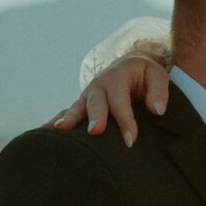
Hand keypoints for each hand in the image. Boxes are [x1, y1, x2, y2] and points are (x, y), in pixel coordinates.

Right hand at [47, 55, 170, 148]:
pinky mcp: (83, 103)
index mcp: (117, 77)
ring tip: (60, 130)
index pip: (121, 101)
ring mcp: (88, 94)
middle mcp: (99, 85)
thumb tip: (157, 110)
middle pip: (96, 102)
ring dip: (69, 118)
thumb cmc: (145, 74)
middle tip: (94, 132)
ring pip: (78, 106)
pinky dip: (58, 119)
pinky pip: (69, 111)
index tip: (131, 141)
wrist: (129, 65)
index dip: (125, 121)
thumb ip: (159, 91)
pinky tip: (47, 130)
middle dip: (95, 117)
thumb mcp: (157, 75)